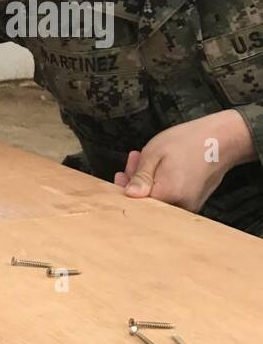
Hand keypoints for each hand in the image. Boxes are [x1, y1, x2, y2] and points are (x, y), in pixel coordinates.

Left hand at [114, 110, 256, 212]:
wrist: (223, 138)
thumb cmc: (190, 141)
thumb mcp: (155, 153)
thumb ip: (140, 177)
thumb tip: (129, 195)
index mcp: (168, 194)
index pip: (136, 200)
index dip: (125, 187)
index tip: (121, 175)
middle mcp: (180, 205)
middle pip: (147, 199)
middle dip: (135, 181)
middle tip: (133, 161)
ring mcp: (189, 204)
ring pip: (159, 197)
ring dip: (148, 180)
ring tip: (145, 159)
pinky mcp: (194, 201)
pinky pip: (172, 195)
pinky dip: (162, 182)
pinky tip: (160, 167)